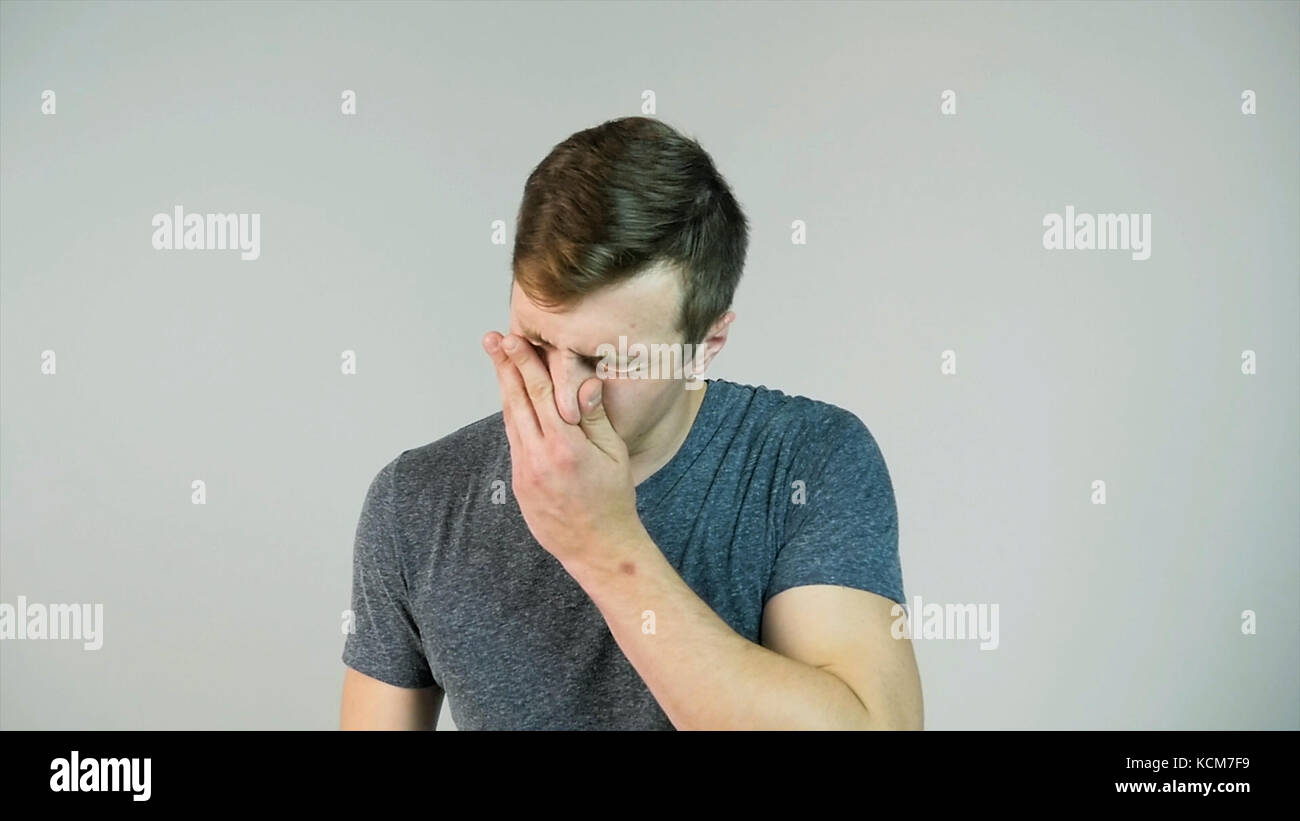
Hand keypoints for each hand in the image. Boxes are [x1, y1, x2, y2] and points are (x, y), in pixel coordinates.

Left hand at [481, 331, 644, 567]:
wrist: (597, 547)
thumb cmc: (613, 498)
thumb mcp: (613, 454)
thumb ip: (594, 416)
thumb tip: (584, 381)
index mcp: (565, 447)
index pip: (540, 394)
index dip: (524, 364)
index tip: (512, 339)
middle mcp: (538, 457)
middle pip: (516, 401)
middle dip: (504, 367)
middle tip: (491, 339)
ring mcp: (524, 472)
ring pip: (511, 420)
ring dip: (504, 387)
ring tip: (497, 359)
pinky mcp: (519, 483)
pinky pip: (514, 440)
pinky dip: (512, 414)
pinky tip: (511, 398)